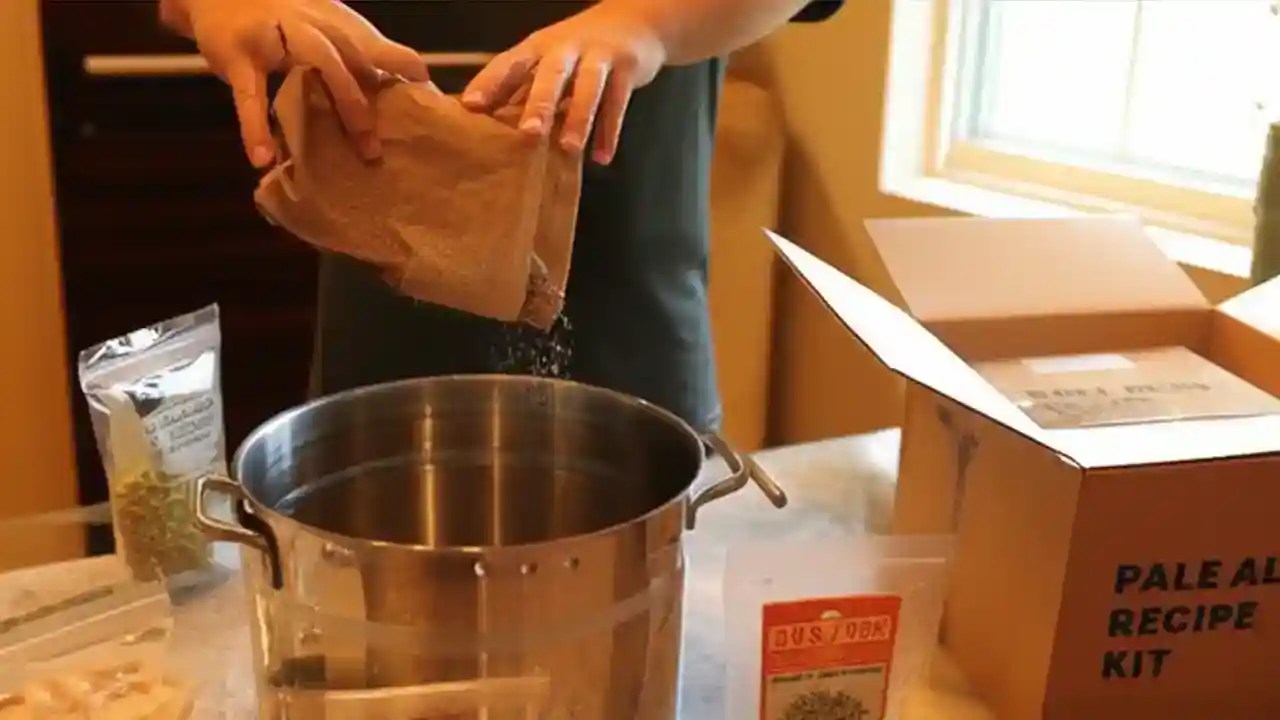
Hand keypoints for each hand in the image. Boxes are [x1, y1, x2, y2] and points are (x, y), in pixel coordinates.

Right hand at [161, 0, 427, 166]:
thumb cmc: (282, 18)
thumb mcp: (323, 28)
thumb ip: (358, 56)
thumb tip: (405, 91)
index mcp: (338, 25)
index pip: (381, 48)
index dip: (408, 72)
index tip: (436, 105)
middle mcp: (315, 27)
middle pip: (356, 61)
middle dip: (377, 101)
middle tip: (387, 147)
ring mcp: (277, 38)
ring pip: (320, 67)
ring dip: (345, 106)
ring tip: (360, 152)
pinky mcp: (239, 55)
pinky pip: (250, 94)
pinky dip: (255, 127)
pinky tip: (262, 157)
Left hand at [461, 3, 666, 164]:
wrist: (636, 20)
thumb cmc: (581, 48)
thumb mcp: (548, 57)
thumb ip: (520, 84)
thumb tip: (481, 116)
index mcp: (540, 46)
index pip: (511, 63)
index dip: (490, 83)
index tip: (471, 106)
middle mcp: (567, 48)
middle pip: (552, 74)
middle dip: (540, 103)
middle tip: (528, 133)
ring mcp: (599, 56)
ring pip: (589, 88)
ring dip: (579, 118)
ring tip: (569, 148)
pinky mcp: (627, 69)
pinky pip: (618, 103)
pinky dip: (610, 132)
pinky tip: (602, 158)